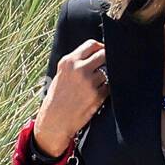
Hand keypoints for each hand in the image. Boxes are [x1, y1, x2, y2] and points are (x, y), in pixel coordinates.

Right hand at [33, 39, 109, 155]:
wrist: (55, 120)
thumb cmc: (58, 98)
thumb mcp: (62, 74)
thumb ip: (76, 63)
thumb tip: (97, 54)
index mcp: (68, 62)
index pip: (91, 45)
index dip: (101, 47)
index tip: (104, 51)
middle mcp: (79, 69)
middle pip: (104, 54)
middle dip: (108, 58)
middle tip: (110, 64)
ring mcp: (89, 82)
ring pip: (108, 71)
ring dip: (108, 75)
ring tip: (100, 83)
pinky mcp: (97, 96)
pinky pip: (109, 86)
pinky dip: (107, 88)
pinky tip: (99, 94)